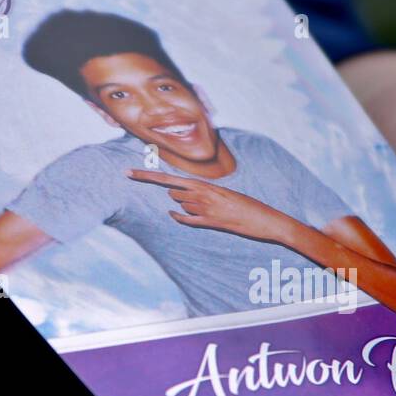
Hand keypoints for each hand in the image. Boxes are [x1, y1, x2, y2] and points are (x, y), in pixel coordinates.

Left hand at [127, 169, 296, 242]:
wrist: (267, 219)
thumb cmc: (247, 206)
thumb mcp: (225, 194)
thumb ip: (204, 192)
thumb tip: (182, 196)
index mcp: (207, 183)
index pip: (171, 176)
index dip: (146, 175)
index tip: (127, 172)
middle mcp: (204, 194)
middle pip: (173, 191)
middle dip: (175, 195)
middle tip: (196, 199)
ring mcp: (207, 209)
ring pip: (181, 205)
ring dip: (185, 207)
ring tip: (208, 209)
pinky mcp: (213, 223)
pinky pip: (187, 220)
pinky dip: (179, 218)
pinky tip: (175, 216)